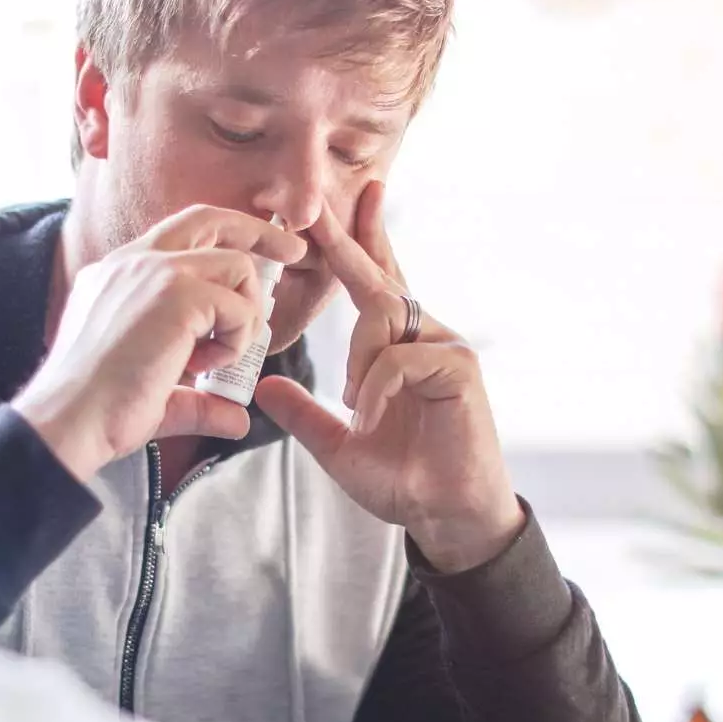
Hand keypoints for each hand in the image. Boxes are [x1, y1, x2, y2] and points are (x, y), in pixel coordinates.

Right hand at [14, 205, 303, 480]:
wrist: (68, 422)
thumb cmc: (99, 413)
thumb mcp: (158, 396)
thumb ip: (199, 398)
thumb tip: (237, 418)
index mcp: (118, 274)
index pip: (180, 234)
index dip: (225, 238)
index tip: (261, 254)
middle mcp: (132, 261)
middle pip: (210, 219)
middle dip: (259, 232)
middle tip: (293, 250)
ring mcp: (153, 272)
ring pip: (236, 267)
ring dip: (244, 316)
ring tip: (218, 358)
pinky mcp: (174, 293)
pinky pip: (238, 308)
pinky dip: (236, 343)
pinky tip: (205, 367)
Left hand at [254, 182, 523, 572]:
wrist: (447, 516)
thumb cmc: (406, 480)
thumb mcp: (339, 446)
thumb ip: (305, 415)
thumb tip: (263, 388)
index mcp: (399, 347)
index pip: (375, 283)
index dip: (358, 242)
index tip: (338, 205)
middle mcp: (425, 335)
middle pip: (380, 277)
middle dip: (348, 240)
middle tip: (318, 206)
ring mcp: (446, 346)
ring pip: (383, 317)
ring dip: (356, 358)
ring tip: (357, 405)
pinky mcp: (459, 367)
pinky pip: (398, 358)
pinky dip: (374, 386)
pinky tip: (369, 415)